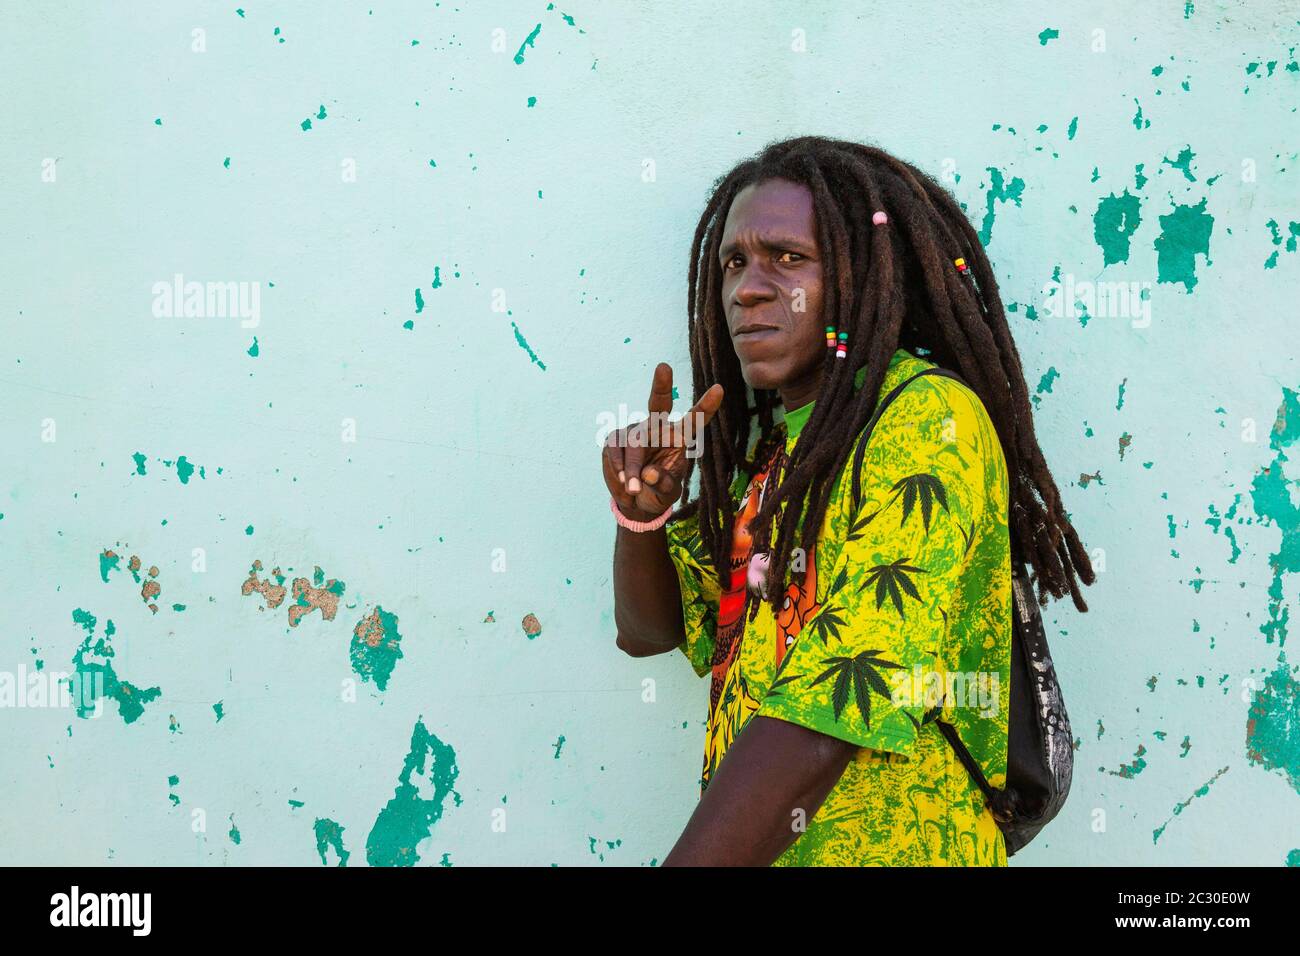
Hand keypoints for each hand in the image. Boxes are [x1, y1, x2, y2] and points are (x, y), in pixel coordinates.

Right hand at [603, 363, 723, 521]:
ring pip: (633, 442)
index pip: (695, 420)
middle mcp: (658, 428)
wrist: (633, 500)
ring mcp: (636, 430)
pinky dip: (618, 467)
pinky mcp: (616, 438)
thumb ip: (663, 484)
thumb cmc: (657, 492)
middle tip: (664, 367)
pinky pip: (615, 449)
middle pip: (659, 403)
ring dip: (632, 467)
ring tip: (633, 490)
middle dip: (661, 385)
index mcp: (679, 437)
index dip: (706, 406)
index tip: (719, 389)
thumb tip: (647, 473)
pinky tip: (623, 480)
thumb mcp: (667, 494)